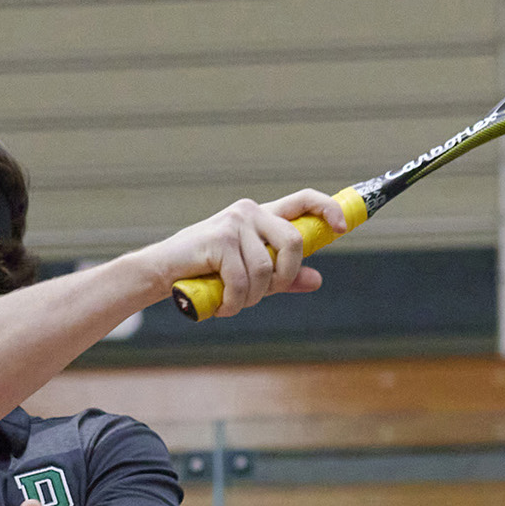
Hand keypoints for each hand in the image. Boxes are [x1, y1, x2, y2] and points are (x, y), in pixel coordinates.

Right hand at [139, 189, 346, 317]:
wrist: (161, 273)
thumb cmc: (205, 273)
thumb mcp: (251, 273)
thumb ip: (284, 276)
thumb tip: (318, 279)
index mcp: (261, 215)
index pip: (304, 200)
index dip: (328, 209)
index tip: (343, 228)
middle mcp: (249, 211)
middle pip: (294, 241)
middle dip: (285, 276)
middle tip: (265, 294)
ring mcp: (234, 222)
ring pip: (266, 269)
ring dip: (252, 297)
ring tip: (233, 302)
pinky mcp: (219, 238)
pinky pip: (243, 279)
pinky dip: (235, 301)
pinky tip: (222, 305)